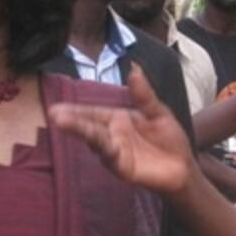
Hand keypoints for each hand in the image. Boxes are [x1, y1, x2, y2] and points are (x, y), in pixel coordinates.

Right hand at [48, 66, 193, 194]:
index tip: (57, 107)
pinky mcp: (122, 167)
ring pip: (95, 139)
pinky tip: (93, 140)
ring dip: (81, 131)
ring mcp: (115, 151)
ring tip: (62, 123)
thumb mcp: (158, 112)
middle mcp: (111, 135)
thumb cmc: (169, 139)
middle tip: (53, 114)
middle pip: (88, 125)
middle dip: (71, 120)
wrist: (183, 167)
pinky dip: (103, 147)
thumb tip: (134, 69)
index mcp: (117, 119)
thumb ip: (144, 95)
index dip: (75, 110)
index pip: (93, 112)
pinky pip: (110, 155)